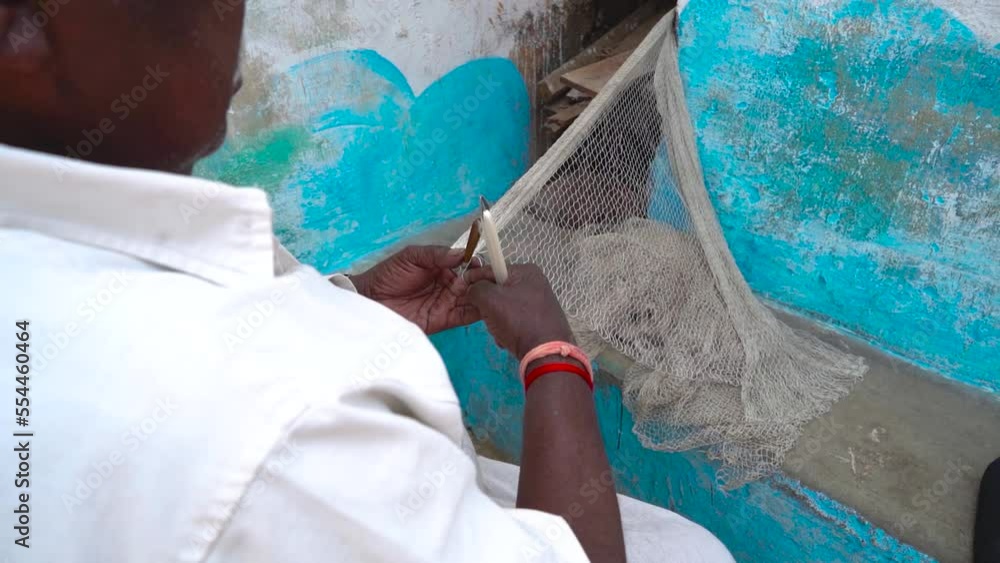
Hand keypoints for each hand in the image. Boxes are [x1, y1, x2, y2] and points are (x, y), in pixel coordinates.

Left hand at [350, 245, 491, 334]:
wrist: (370, 300)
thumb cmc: (388, 274)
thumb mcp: (412, 256)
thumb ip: (436, 254)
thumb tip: (463, 254)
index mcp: (442, 268)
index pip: (467, 265)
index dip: (477, 265)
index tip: (481, 265)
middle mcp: (448, 285)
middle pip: (474, 283)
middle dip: (485, 281)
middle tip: (490, 280)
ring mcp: (447, 303)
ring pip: (474, 299)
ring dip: (484, 296)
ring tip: (492, 293)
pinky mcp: (444, 320)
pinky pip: (465, 316)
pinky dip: (478, 312)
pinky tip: (486, 307)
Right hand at [467, 264, 574, 359]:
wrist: (546, 352)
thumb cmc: (519, 321)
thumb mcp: (491, 300)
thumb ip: (476, 288)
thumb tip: (472, 289)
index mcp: (526, 272)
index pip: (492, 269)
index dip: (474, 278)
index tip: (460, 288)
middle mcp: (535, 284)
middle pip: (498, 290)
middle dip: (488, 306)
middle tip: (485, 316)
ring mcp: (540, 303)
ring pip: (505, 308)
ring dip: (496, 321)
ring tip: (500, 332)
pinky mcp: (540, 321)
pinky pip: (515, 320)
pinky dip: (508, 329)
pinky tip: (509, 339)